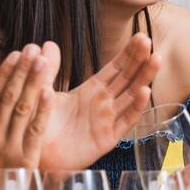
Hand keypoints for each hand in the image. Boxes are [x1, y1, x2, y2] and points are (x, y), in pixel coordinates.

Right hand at [0, 44, 49, 189]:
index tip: (16, 54)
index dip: (5, 73)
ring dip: (34, 82)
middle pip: (8, 95)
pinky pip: (35, 130)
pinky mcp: (24, 160)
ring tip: (44, 61)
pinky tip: (49, 92)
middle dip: (22, 70)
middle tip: (35, 48)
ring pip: (22, 107)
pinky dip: (42, 110)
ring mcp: (7, 147)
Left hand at [39, 34, 160, 168]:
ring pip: (131, 96)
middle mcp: (103, 104)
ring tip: (155, 59)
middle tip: (149, 41)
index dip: (128, 54)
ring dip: (144, 78)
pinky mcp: (107, 138)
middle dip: (139, 60)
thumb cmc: (39, 123)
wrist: (34, 152)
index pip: (115, 69)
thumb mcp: (42, 91)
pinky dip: (136, 107)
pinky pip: (125, 121)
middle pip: (127, 78)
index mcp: (91, 91)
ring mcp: (107, 120)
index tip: (140, 37)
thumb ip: (47, 69)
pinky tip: (144, 91)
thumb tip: (46, 43)